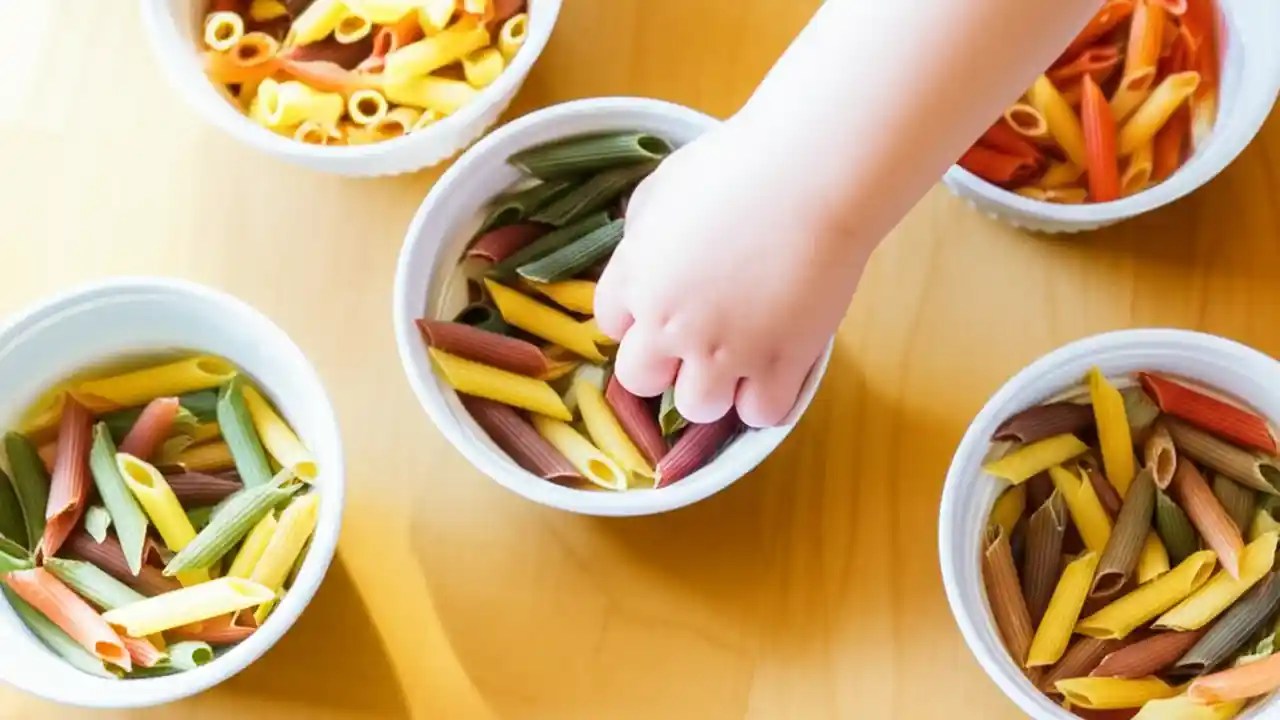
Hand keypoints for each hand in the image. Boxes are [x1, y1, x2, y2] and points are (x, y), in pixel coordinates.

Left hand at [594, 117, 872, 426]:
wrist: (813, 173)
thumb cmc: (739, 165)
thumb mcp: (664, 187)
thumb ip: (642, 235)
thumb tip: (644, 258)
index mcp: (637, 278)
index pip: (611, 325)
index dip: (640, 316)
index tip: (670, 302)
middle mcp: (669, 324)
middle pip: (640, 379)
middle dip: (665, 363)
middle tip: (701, 338)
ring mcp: (725, 351)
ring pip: (697, 407)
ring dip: (715, 387)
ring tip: (743, 354)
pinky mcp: (780, 364)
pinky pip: (759, 414)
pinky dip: (766, 398)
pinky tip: (777, 367)